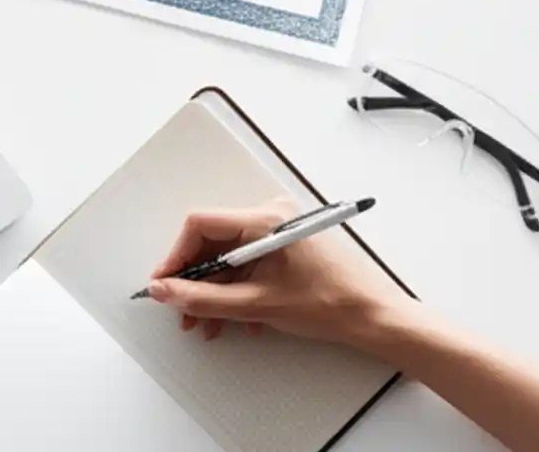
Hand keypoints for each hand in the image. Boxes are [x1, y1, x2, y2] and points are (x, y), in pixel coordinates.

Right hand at [148, 199, 412, 345]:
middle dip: (195, 281)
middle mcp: (270, 215)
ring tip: (209, 323)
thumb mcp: (256, 304)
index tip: (165, 284)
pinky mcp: (286, 243)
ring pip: (228, 255)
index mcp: (263, 220)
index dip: (176, 256)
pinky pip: (247, 260)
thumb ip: (203, 298)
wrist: (373, 316)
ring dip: (215, 291)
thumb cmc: (329, 304)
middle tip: (184, 310)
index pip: (199, 225)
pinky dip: (237, 287)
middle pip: (212, 241)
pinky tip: (237, 317)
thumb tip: (166, 290)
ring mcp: (279, 228)